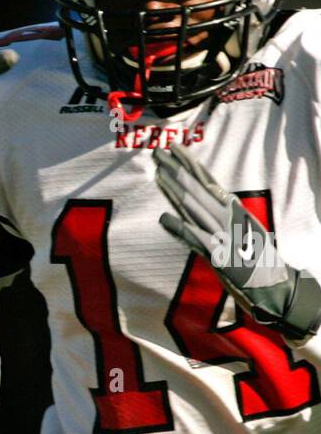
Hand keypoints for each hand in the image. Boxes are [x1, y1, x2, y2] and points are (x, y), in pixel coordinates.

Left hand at [155, 145, 320, 341]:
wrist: (274, 284)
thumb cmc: (254, 259)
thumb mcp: (236, 233)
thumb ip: (214, 221)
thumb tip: (188, 210)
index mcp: (233, 210)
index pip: (208, 182)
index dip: (190, 164)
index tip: (174, 148)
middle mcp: (229, 217)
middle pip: (198, 189)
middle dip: (177, 170)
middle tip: (159, 152)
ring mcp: (224, 235)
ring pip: (195, 207)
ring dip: (176, 190)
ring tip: (159, 173)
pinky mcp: (220, 255)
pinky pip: (196, 239)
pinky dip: (180, 228)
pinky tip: (164, 218)